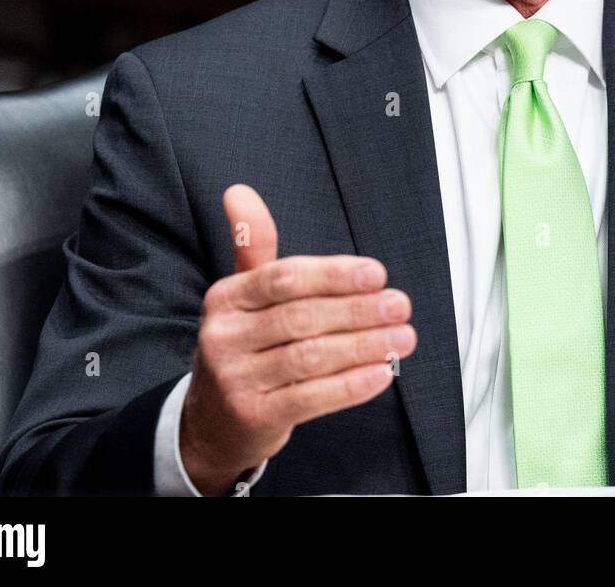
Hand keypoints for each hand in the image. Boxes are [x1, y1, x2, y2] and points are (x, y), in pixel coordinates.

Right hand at [179, 184, 416, 495]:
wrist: (211, 423)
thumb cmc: (243, 347)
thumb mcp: (242, 296)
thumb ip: (252, 245)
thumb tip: (239, 191)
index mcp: (226, 298)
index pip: (285, 278)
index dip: (335, 274)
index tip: (377, 274)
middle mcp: (224, 336)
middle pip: (302, 317)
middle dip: (359, 310)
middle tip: (400, 305)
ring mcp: (236, 379)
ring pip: (312, 357)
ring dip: (365, 346)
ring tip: (403, 338)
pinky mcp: (254, 417)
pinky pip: (311, 398)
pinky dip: (352, 386)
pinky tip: (382, 373)